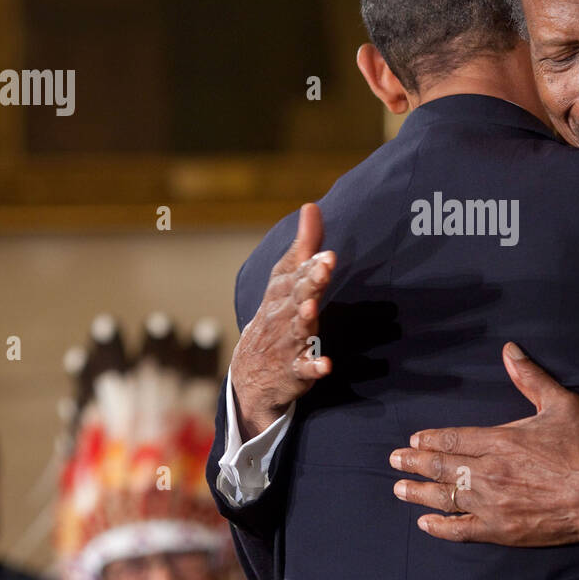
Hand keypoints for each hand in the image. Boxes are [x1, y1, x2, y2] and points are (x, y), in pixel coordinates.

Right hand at [229, 203, 334, 436]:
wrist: (250, 373)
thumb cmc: (276, 316)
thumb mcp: (286, 281)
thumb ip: (304, 247)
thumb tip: (312, 206)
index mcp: (281, 293)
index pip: (294, 276)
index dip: (310, 266)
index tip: (328, 256)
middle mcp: (282, 316)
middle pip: (296, 297)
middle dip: (309, 283)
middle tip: (324, 269)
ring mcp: (287, 344)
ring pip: (297, 330)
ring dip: (305, 320)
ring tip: (313, 310)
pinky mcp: (295, 371)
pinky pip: (304, 369)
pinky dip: (314, 367)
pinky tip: (325, 365)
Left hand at [389, 342, 578, 547]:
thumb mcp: (561, 404)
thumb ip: (530, 378)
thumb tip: (509, 350)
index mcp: (500, 441)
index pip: (453, 438)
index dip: (429, 439)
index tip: (413, 440)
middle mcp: (489, 472)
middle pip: (441, 466)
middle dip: (414, 463)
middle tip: (395, 461)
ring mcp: (492, 504)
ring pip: (445, 496)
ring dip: (419, 492)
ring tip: (400, 488)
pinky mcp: (501, 530)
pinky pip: (461, 529)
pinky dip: (440, 526)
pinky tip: (426, 522)